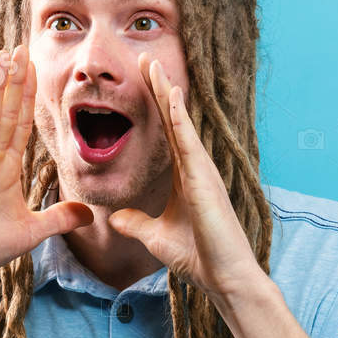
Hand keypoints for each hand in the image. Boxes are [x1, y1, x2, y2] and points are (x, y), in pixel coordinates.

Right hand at [0, 45, 93, 291]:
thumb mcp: (30, 232)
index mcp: (3, 169)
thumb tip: (89, 213)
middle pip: (4, 112)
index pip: (20, 125)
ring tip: (6, 56)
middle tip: (23, 48)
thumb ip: (58, 218)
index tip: (37, 69)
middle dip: (14, 81)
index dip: (29, 98)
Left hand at [106, 53, 268, 300]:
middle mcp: (195, 168)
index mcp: (184, 177)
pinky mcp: (205, 180)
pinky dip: (179, 120)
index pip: (166, 133)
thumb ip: (135, 224)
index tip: (141, 79)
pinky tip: (170, 98)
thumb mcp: (154, 237)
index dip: (154, 106)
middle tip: (145, 58)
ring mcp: (202, 172)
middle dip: (159, 88)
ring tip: (153, 66)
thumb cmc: (197, 257)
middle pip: (173, 120)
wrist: (222, 278)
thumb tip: (115, 217)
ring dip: (166, 95)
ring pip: (181, 125)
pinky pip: (189, 144)